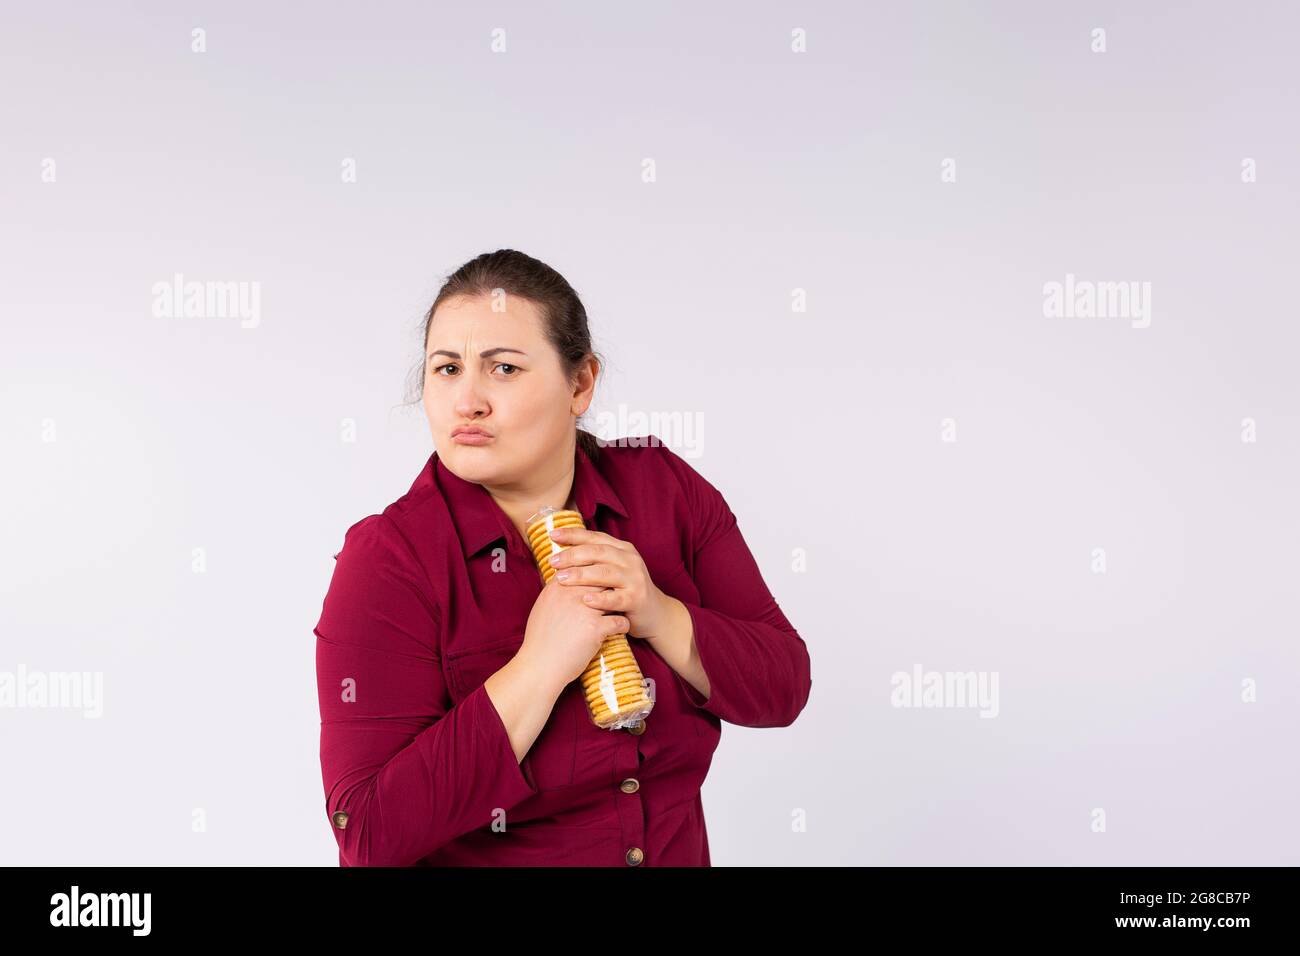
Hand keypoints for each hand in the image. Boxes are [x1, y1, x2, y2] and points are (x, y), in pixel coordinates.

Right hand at [519, 578, 630, 689]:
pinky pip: (620, 621)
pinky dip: (623, 626)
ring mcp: (584, 610)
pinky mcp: (595, 628)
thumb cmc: (540, 641)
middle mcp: (571, 594)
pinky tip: (620, 630)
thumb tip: (565, 581)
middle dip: (611, 584)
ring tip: (623, 610)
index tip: (604, 578)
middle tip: (620, 592)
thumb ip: (556, 592)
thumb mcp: (543, 608)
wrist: (539, 667)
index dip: (596, 571)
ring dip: (620, 603)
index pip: (583, 567)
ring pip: (613, 596)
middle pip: (601, 578)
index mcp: (558, 587)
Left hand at [545, 526, 672, 639]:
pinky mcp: (637, 599)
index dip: (573, 534)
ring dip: (581, 575)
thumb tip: (559, 553)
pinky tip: (585, 600)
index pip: (595, 537)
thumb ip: (593, 560)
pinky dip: (600, 599)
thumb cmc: (625, 591)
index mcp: (622, 549)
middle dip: (573, 555)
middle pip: (598, 552)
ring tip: (561, 578)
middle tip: (553, 562)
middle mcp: (630, 560)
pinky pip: (616, 598)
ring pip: (605, 573)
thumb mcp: (612, 570)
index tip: (552, 534)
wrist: (654, 613)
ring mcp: (635, 579)